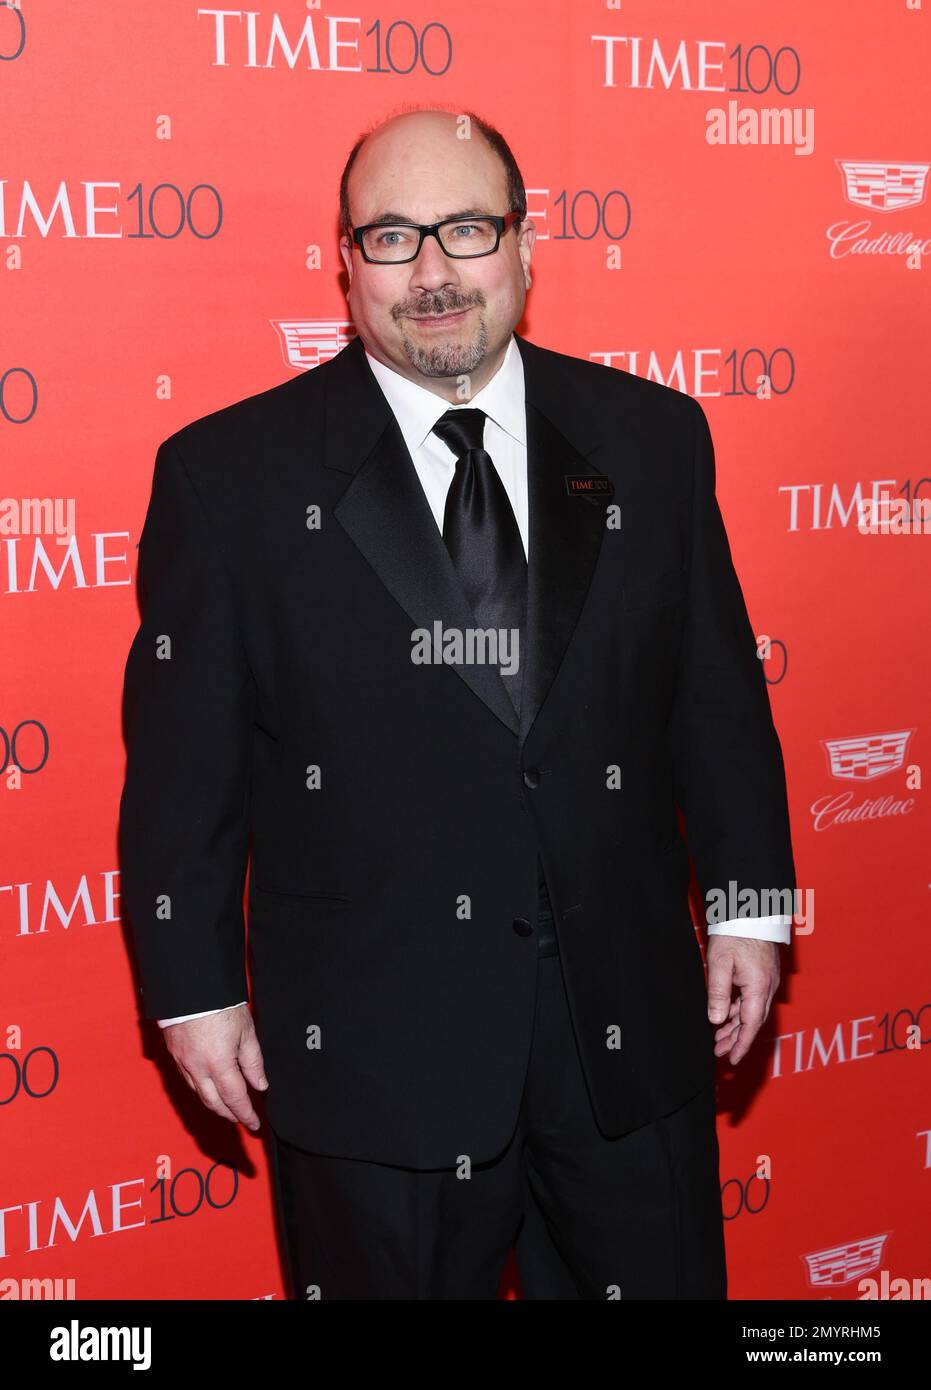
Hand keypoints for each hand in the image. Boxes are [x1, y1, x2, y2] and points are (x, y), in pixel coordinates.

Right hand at [162, 1004, 267, 1130]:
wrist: (190, 988)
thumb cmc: (220, 1005)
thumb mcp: (246, 1032)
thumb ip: (253, 1062)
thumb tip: (260, 1085)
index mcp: (219, 1064)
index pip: (235, 1099)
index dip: (245, 1114)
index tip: (253, 1123)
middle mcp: (198, 1068)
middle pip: (214, 1102)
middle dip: (228, 1114)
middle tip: (240, 1120)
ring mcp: (183, 1062)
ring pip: (198, 1093)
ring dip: (213, 1105)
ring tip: (226, 1109)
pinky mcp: (174, 1054)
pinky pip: (187, 1080)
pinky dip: (199, 1090)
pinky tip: (207, 1089)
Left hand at [705, 936, 780, 1064]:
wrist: (750, 912)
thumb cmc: (734, 933)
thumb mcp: (720, 963)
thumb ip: (718, 993)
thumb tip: (716, 1020)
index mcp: (759, 987)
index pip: (750, 1024)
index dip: (741, 1045)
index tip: (732, 1060)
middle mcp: (768, 987)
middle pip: (753, 1021)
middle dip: (737, 1039)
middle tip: (720, 1052)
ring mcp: (767, 981)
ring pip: (753, 1012)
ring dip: (737, 1026)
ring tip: (720, 1039)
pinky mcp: (763, 975)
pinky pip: (753, 1000)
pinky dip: (740, 1012)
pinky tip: (728, 1016)